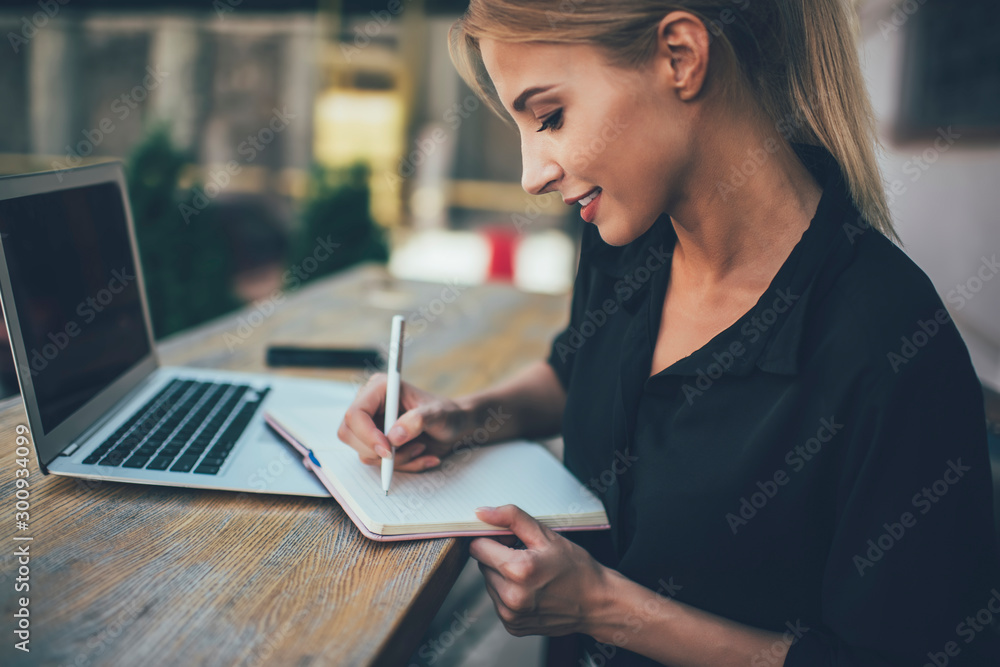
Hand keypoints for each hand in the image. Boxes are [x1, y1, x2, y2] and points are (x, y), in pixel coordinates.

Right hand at [337, 372, 469, 471]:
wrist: (455, 426)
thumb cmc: (448, 414)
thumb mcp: (438, 414)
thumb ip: (418, 421)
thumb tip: (393, 437)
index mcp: (380, 389)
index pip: (354, 414)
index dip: (366, 435)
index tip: (388, 450)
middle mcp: (370, 406)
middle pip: (349, 435)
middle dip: (378, 451)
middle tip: (405, 452)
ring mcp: (371, 425)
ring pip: (364, 453)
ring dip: (396, 459)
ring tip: (421, 448)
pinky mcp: (377, 443)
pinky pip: (378, 463)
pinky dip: (402, 465)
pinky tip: (422, 455)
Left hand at [470, 505, 611, 637]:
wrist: (597, 604)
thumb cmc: (576, 568)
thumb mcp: (547, 536)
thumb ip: (512, 519)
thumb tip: (481, 513)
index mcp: (518, 570)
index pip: (477, 547)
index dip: (491, 538)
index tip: (507, 539)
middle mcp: (511, 596)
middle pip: (482, 565)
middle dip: (498, 557)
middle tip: (525, 556)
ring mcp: (511, 615)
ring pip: (489, 584)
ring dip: (502, 576)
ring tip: (531, 575)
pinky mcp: (513, 626)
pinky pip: (498, 602)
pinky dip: (509, 593)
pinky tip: (531, 591)